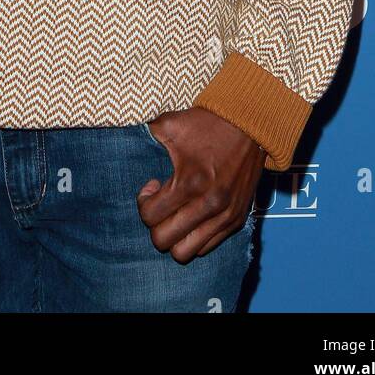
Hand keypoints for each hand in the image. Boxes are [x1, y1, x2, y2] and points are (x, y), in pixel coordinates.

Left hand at [136, 106, 263, 263]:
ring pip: (186, 252)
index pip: (150, 216)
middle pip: (164, 240)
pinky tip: (193, 213)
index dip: (144, 202)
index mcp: (190, 182)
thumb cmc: (207, 123)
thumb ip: (146, 134)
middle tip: (161, 202)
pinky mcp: (237, 220)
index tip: (152, 186)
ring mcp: (225, 215)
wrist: (249, 124)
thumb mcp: (171, 123)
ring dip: (174, 235)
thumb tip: (124, 136)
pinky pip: (207, 247)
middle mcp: (209, 205)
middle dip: (155, 223)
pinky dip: (194, 236)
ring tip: (176, 212)